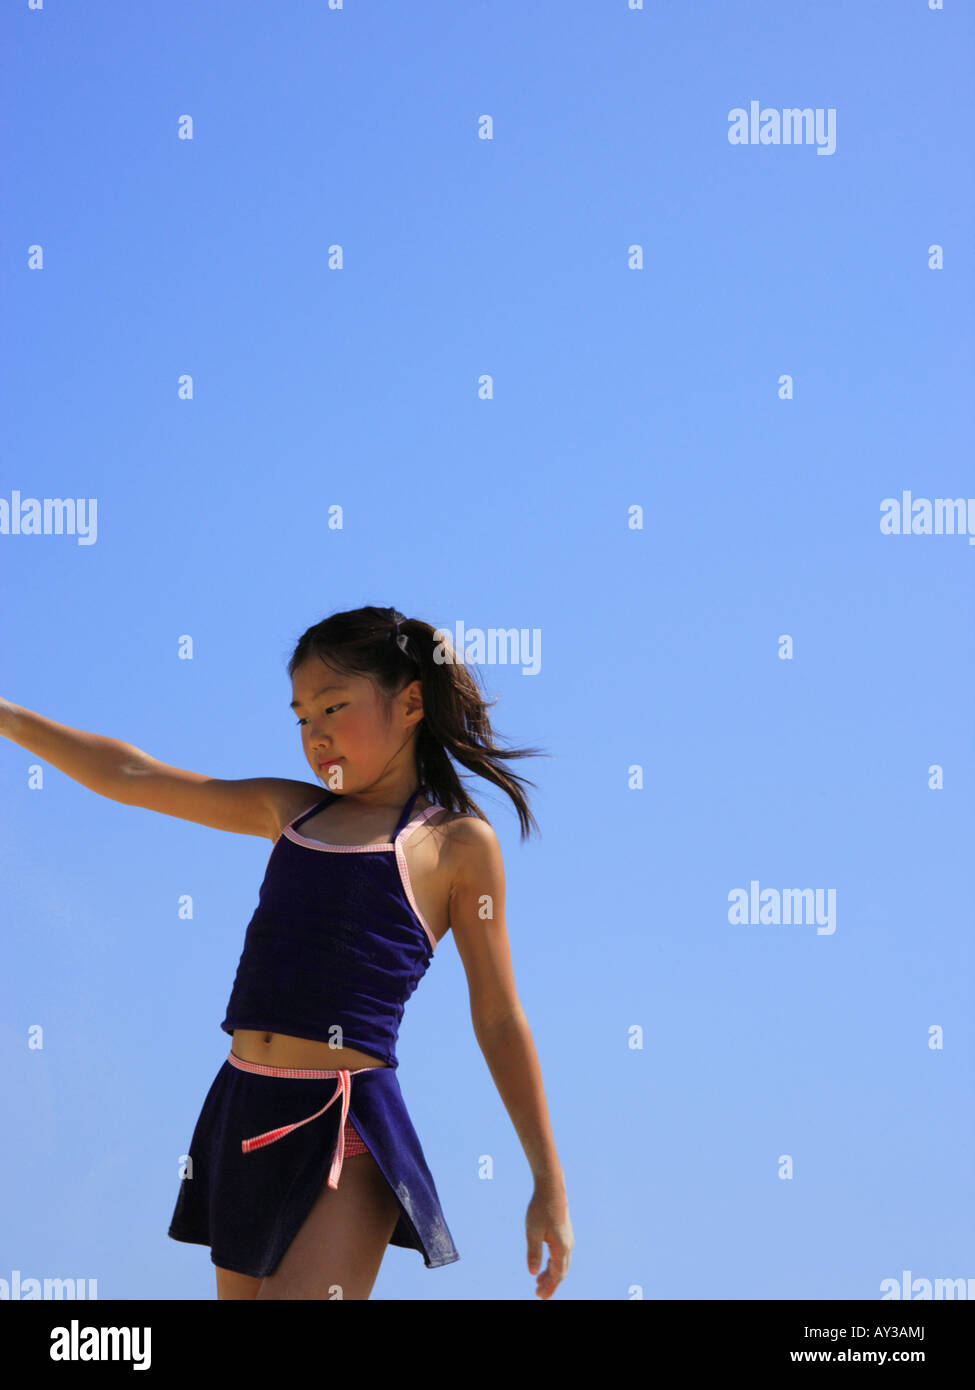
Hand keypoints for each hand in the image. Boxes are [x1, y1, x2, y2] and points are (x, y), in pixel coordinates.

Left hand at [526, 1184, 572, 1298]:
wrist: (551, 1188)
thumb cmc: (540, 1209)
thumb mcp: (532, 1231)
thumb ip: (533, 1253)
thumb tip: (532, 1273)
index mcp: (561, 1248)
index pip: (557, 1275)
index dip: (550, 1288)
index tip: (541, 1298)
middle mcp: (567, 1245)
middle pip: (560, 1272)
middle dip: (551, 1284)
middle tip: (539, 1294)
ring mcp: (567, 1239)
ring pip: (561, 1263)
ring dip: (551, 1274)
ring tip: (539, 1282)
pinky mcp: (564, 1233)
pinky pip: (560, 1255)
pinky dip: (552, 1264)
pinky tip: (544, 1265)